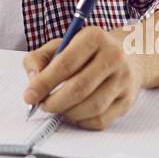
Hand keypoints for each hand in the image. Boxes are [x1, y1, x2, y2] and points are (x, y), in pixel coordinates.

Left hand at [21, 26, 145, 129]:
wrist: (129, 53)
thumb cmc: (87, 50)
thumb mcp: (61, 44)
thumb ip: (39, 59)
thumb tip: (33, 82)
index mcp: (94, 37)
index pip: (65, 64)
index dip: (44, 83)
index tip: (29, 96)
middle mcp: (113, 56)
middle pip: (79, 88)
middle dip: (54, 102)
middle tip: (43, 105)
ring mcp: (123, 79)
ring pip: (91, 107)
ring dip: (68, 113)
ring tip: (58, 108)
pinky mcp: (128, 99)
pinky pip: (101, 119)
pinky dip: (82, 121)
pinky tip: (75, 112)